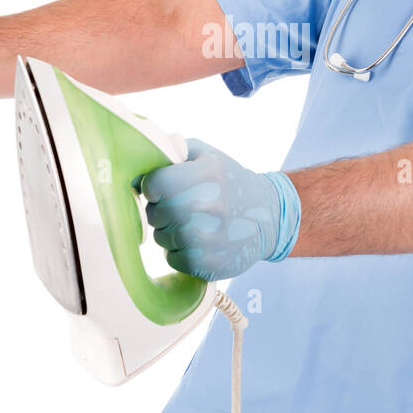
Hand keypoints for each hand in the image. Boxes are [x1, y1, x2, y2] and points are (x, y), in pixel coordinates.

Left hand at [137, 139, 300, 280]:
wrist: (269, 219)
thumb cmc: (231, 184)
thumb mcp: (210, 156)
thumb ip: (176, 149)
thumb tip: (143, 155)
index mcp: (207, 175)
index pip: (155, 184)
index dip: (153, 187)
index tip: (162, 189)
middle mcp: (208, 207)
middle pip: (154, 213)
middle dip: (161, 210)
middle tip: (179, 207)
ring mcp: (208, 238)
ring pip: (160, 238)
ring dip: (169, 232)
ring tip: (193, 224)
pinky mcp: (208, 264)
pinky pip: (172, 258)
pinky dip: (180, 252)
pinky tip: (199, 242)